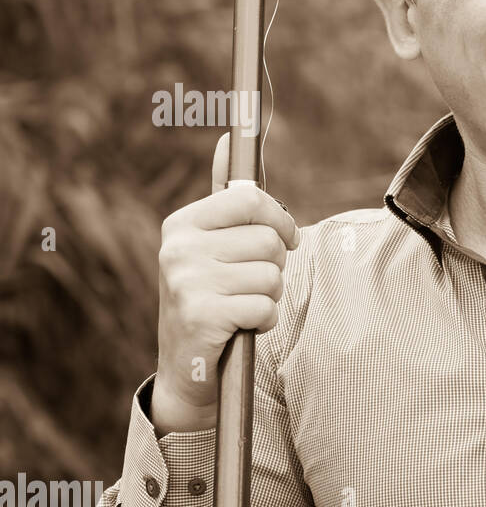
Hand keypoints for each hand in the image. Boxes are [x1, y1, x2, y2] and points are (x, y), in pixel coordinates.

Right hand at [152, 133, 298, 433]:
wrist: (187, 367)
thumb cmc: (210, 298)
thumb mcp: (211, 245)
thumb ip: (225, 198)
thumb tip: (228, 139)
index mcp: (183, 223)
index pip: (250, 198)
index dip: (280, 220)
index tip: (286, 239)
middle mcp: (179, 248)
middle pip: (269, 240)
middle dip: (275, 267)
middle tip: (250, 285)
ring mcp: (186, 281)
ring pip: (272, 275)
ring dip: (270, 296)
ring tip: (243, 306)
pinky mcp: (200, 315)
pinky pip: (266, 307)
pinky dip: (264, 321)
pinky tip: (242, 326)